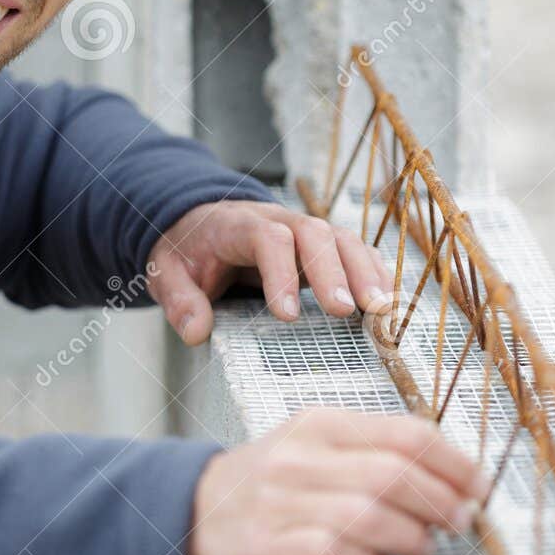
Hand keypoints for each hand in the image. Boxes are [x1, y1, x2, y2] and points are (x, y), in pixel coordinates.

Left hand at [146, 200, 394, 342]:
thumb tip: (196, 333)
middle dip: (333, 271)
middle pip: (315, 234)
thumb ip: (179, 299)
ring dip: (365, 273)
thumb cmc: (188, 251)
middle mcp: (280, 221)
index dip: (280, 272)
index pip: (267, 238)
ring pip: (344, 240)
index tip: (286, 315)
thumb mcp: (166, 272)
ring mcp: (307, 231)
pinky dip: (375, 274)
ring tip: (380, 311)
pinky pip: (357, 253)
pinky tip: (388, 305)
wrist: (201, 225)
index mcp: (238, 224)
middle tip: (347, 311)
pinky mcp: (324, 248)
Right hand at [187, 408, 489, 554]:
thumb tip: (454, 479)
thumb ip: (375, 453)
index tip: (479, 488)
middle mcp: (299, 457)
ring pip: (365, 515)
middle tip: (463, 522)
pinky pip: (330, 551)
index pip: (404, 433)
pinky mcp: (265, 545)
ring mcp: (279, 502)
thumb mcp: (318, 448)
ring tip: (424, 546)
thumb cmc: (274, 482)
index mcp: (320, 424)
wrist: (196, 511)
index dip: (454, 464)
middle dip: (440, 502)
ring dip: (409, 536)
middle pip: (392, 474)